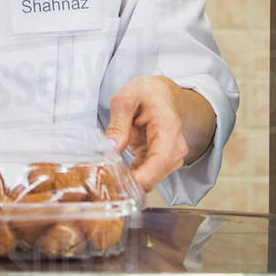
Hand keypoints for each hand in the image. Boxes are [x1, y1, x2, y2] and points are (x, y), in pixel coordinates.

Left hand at [104, 75, 215, 192]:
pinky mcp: (159, 162)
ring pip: (147, 181)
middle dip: (127, 183)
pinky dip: (128, 177)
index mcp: (169, 130)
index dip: (138, 179)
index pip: (159, 163)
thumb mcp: (126, 98)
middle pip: (152, 178)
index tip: (114, 182)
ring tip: (104, 173)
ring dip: (126, 181)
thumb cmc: (147, 93)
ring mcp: (169, 158)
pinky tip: (113, 172)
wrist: (160, 93)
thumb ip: (118, 123)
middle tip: (100, 178)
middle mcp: (174, 149)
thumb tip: (112, 147)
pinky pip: (144, 176)